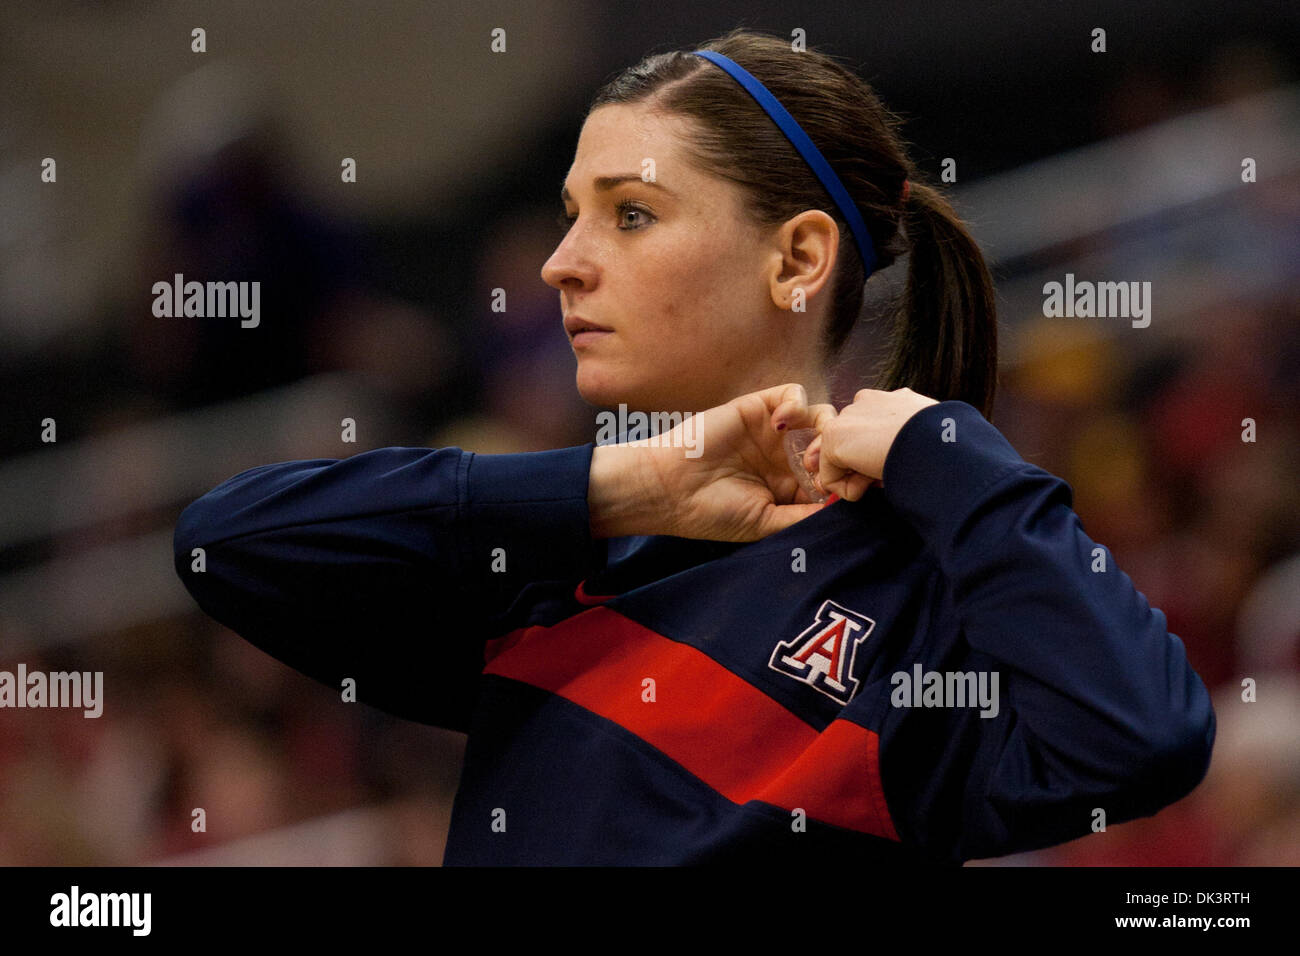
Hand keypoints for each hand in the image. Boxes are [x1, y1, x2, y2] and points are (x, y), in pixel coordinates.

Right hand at [588, 383, 836, 541]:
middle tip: (823, 469)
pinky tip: (783, 424)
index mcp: (791, 485)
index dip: (844, 477)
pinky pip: (793, 394)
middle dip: (837, 453)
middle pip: (833, 442)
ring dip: (822, 429)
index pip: (834, 473)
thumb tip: (844, 508)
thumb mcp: (767, 523)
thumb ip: (805, 516)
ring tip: (806, 451)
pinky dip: (797, 403)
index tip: (842, 489)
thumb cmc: (713, 512)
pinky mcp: (758, 406)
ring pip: (820, 416)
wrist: (671, 489)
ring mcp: (774, 430)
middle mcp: (787, 456)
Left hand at [798, 387, 938, 501]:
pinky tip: (875, 480)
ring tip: (888, 474)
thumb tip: (895, 463)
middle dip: (868, 466)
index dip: (883, 455)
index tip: (900, 466)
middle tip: (894, 471)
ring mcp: (847, 417)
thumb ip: (909, 441)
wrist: (935, 441)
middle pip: (855, 445)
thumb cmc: (946, 445)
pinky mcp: (833, 437)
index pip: (873, 431)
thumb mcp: (931, 437)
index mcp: (893, 400)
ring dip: (862, 477)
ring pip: (843, 462)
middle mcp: (867, 401)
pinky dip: (851, 490)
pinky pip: (831, 479)